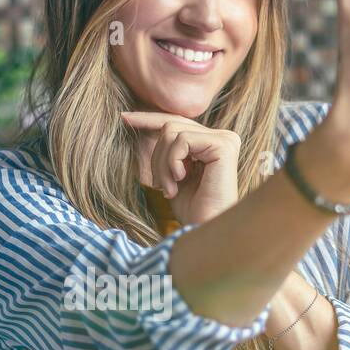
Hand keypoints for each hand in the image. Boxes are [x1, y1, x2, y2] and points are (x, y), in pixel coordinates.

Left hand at [120, 111, 241, 225]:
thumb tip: (138, 121)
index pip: (176, 122)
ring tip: (169, 189)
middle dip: (156, 157)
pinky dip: (172, 162)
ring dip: (162, 164)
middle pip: (170, 126)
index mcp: (211, 143)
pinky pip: (182, 140)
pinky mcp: (223, 145)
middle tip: (161, 187)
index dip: (149, 119)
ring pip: (172, 131)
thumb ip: (166, 150)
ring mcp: (225, 139)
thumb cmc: (190, 210)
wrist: (204, 230)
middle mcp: (222, 137)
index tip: (124, 119)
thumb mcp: (172, 175)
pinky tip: (180, 181)